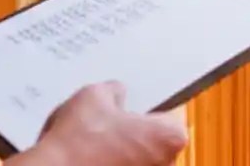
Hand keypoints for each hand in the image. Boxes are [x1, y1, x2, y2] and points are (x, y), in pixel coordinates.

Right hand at [13, 82, 187, 165]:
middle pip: (151, 143)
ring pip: (134, 163)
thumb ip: (114, 90)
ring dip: (118, 155)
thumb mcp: (95, 95)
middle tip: (105, 124)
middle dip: (131, 135)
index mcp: (170, 137)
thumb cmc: (79, 142)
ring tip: (90, 144)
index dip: (143, 112)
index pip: (166, 117)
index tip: (128, 109)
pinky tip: (84, 160)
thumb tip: (115, 94)